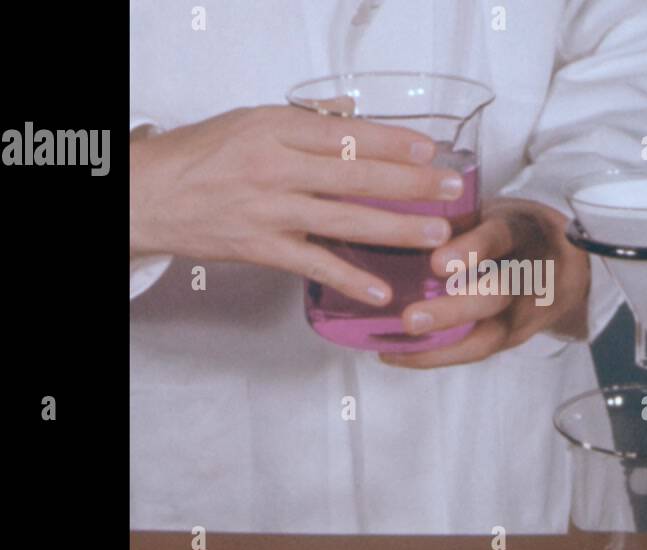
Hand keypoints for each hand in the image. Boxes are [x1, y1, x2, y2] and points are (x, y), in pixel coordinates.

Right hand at [129, 104, 463, 305]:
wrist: (150, 195)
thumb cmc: (202, 156)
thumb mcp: (250, 121)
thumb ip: (305, 123)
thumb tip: (356, 118)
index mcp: (276, 128)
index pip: (348, 133)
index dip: (394, 142)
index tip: (430, 150)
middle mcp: (277, 166)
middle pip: (357, 174)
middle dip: (412, 183)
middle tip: (452, 188)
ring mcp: (271, 210)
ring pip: (345, 218)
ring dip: (396, 228)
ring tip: (436, 235)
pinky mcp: (263, 248)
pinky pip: (315, 265)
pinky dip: (350, 278)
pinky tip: (382, 289)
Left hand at [380, 197, 590, 367]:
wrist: (567, 268)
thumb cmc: (515, 232)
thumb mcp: (495, 212)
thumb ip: (457, 218)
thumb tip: (392, 220)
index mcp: (522, 231)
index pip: (500, 238)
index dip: (471, 251)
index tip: (437, 263)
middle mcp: (530, 275)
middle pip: (497, 296)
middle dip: (453, 311)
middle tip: (411, 320)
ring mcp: (525, 314)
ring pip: (488, 335)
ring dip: (439, 345)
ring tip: (393, 347)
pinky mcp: (513, 338)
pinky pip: (474, 351)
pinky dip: (434, 355)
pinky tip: (395, 353)